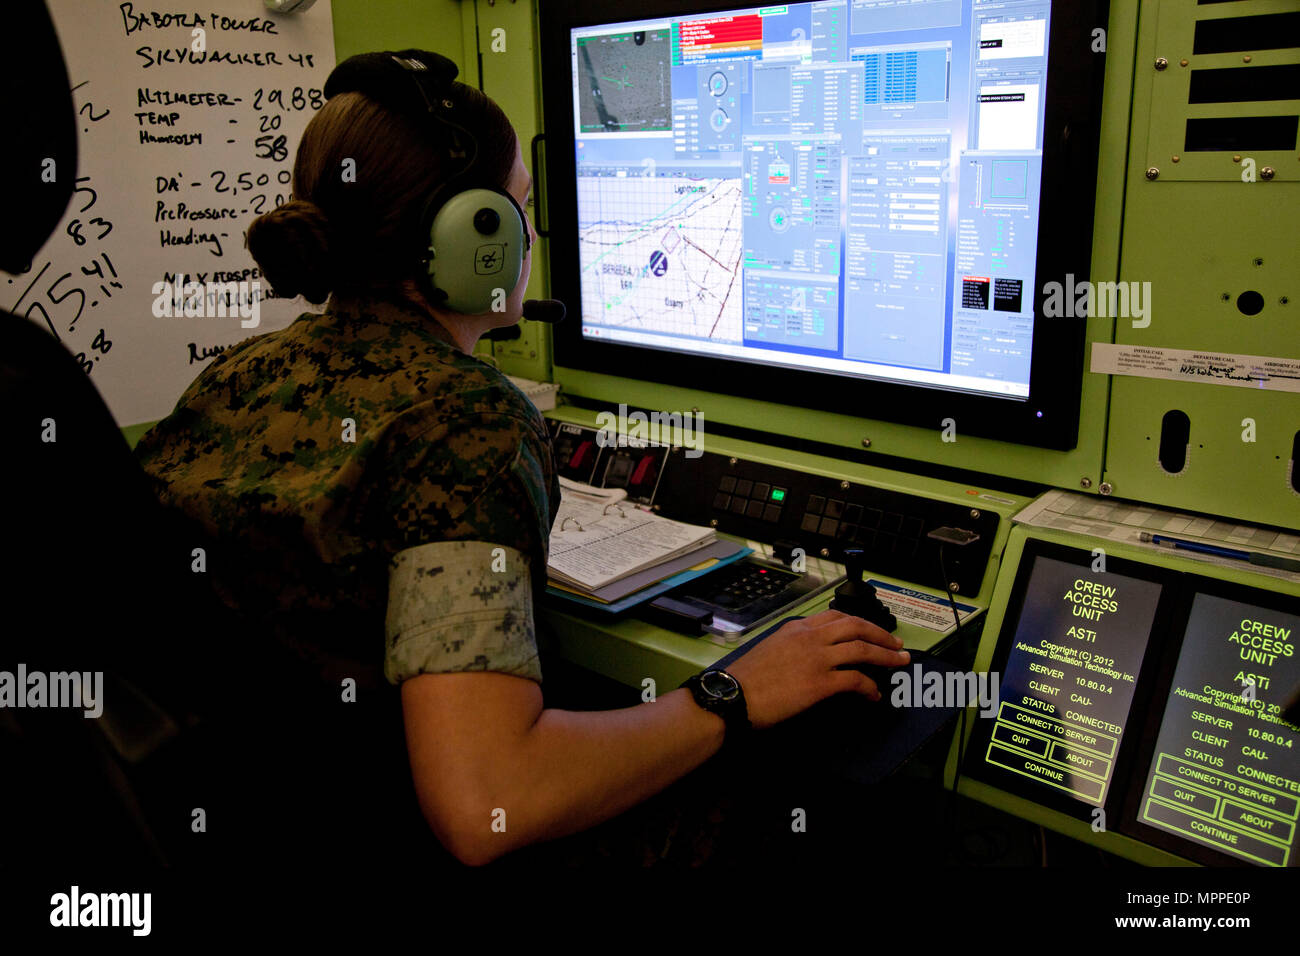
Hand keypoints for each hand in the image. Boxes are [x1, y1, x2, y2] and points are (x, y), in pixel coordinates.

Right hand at [725, 609, 908, 729]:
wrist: (733, 695)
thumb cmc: (745, 679)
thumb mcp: (770, 649)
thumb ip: (792, 645)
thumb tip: (809, 656)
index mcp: (797, 628)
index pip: (836, 616)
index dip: (860, 623)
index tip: (872, 630)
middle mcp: (810, 637)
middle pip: (856, 626)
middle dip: (881, 634)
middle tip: (896, 644)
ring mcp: (817, 658)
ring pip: (862, 649)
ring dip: (886, 656)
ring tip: (899, 662)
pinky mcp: (820, 683)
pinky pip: (856, 680)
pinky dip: (870, 687)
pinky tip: (874, 694)